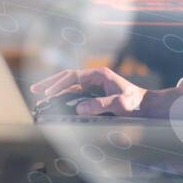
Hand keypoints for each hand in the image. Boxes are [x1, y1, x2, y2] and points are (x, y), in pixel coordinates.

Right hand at [29, 67, 149, 116]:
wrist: (147, 108)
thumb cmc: (136, 104)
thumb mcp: (120, 104)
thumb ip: (100, 105)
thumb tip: (78, 108)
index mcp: (99, 74)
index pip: (73, 76)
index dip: (58, 84)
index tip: (47, 93)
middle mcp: (95, 78)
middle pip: (68, 77)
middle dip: (51, 83)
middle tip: (34, 90)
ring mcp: (94, 86)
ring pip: (70, 86)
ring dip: (55, 90)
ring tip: (40, 96)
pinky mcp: (95, 95)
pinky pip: (75, 94)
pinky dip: (64, 97)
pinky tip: (56, 103)